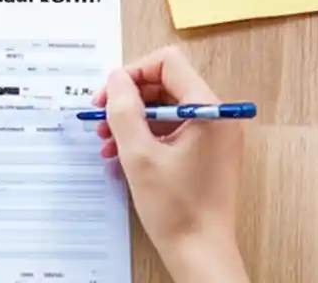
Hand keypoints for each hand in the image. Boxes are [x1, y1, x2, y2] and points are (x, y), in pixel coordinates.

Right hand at [94, 46, 248, 282]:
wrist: (201, 254)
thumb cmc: (178, 211)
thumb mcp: (139, 155)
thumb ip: (123, 110)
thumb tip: (115, 79)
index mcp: (208, 110)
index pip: (168, 63)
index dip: (132, 74)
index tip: (109, 96)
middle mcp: (216, 118)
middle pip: (165, 85)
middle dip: (129, 100)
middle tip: (101, 120)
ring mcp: (213, 137)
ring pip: (165, 110)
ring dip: (133, 122)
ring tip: (108, 144)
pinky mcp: (206, 154)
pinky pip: (172, 131)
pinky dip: (146, 139)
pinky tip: (123, 158)